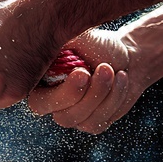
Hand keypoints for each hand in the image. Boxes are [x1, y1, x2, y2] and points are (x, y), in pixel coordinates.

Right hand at [27, 29, 148, 133]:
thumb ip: (59, 40)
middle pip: (60, 116)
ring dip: (101, 93)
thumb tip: (47, 38)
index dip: (60, 92)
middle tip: (103, 69)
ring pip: (80, 118)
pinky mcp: (92, 123)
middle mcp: (51, 104)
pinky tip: (122, 77)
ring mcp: (72, 116)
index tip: (81, 72)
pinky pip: (99, 120)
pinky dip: (115, 98)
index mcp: (39, 85)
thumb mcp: (78, 38)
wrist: (124, 56)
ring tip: (114, 69)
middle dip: (82, 95)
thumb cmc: (96, 45)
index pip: (38, 101)